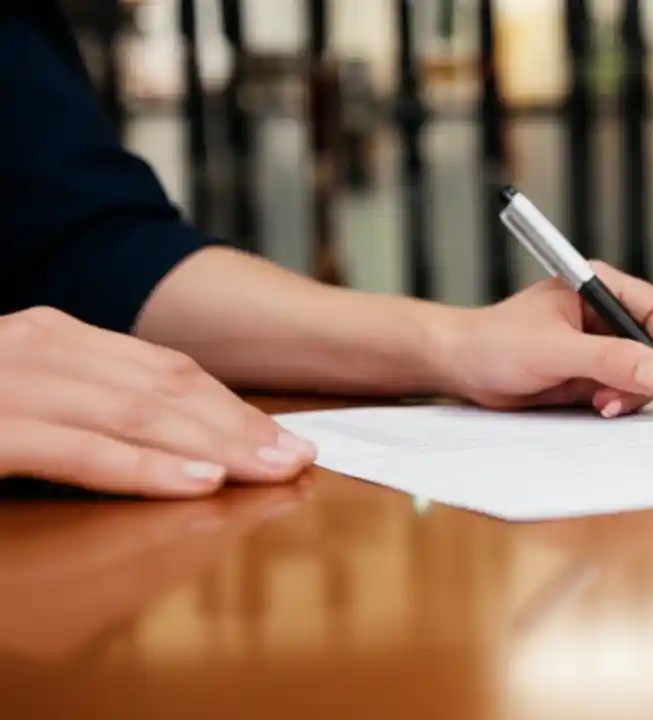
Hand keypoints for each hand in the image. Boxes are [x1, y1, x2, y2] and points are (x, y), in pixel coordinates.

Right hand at [0, 308, 315, 498]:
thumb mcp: (19, 396)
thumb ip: (81, 405)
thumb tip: (167, 436)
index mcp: (52, 337)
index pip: (163, 370)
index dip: (230, 406)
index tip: (282, 437)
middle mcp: (39, 348)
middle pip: (165, 389)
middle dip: (240, 427)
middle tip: (299, 458)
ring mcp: (12, 386)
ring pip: (139, 416)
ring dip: (217, 447)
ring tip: (275, 471)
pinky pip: (83, 453)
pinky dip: (148, 468)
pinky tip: (201, 484)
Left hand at [442, 262, 652, 416]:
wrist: (464, 366)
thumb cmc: (496, 342)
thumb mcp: (554, 350)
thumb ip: (607, 359)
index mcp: (600, 288)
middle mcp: (607, 313)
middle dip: (647, 373)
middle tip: (618, 395)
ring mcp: (604, 344)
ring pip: (647, 371)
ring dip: (631, 393)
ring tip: (601, 403)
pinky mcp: (596, 371)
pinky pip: (627, 388)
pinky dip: (620, 401)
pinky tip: (596, 405)